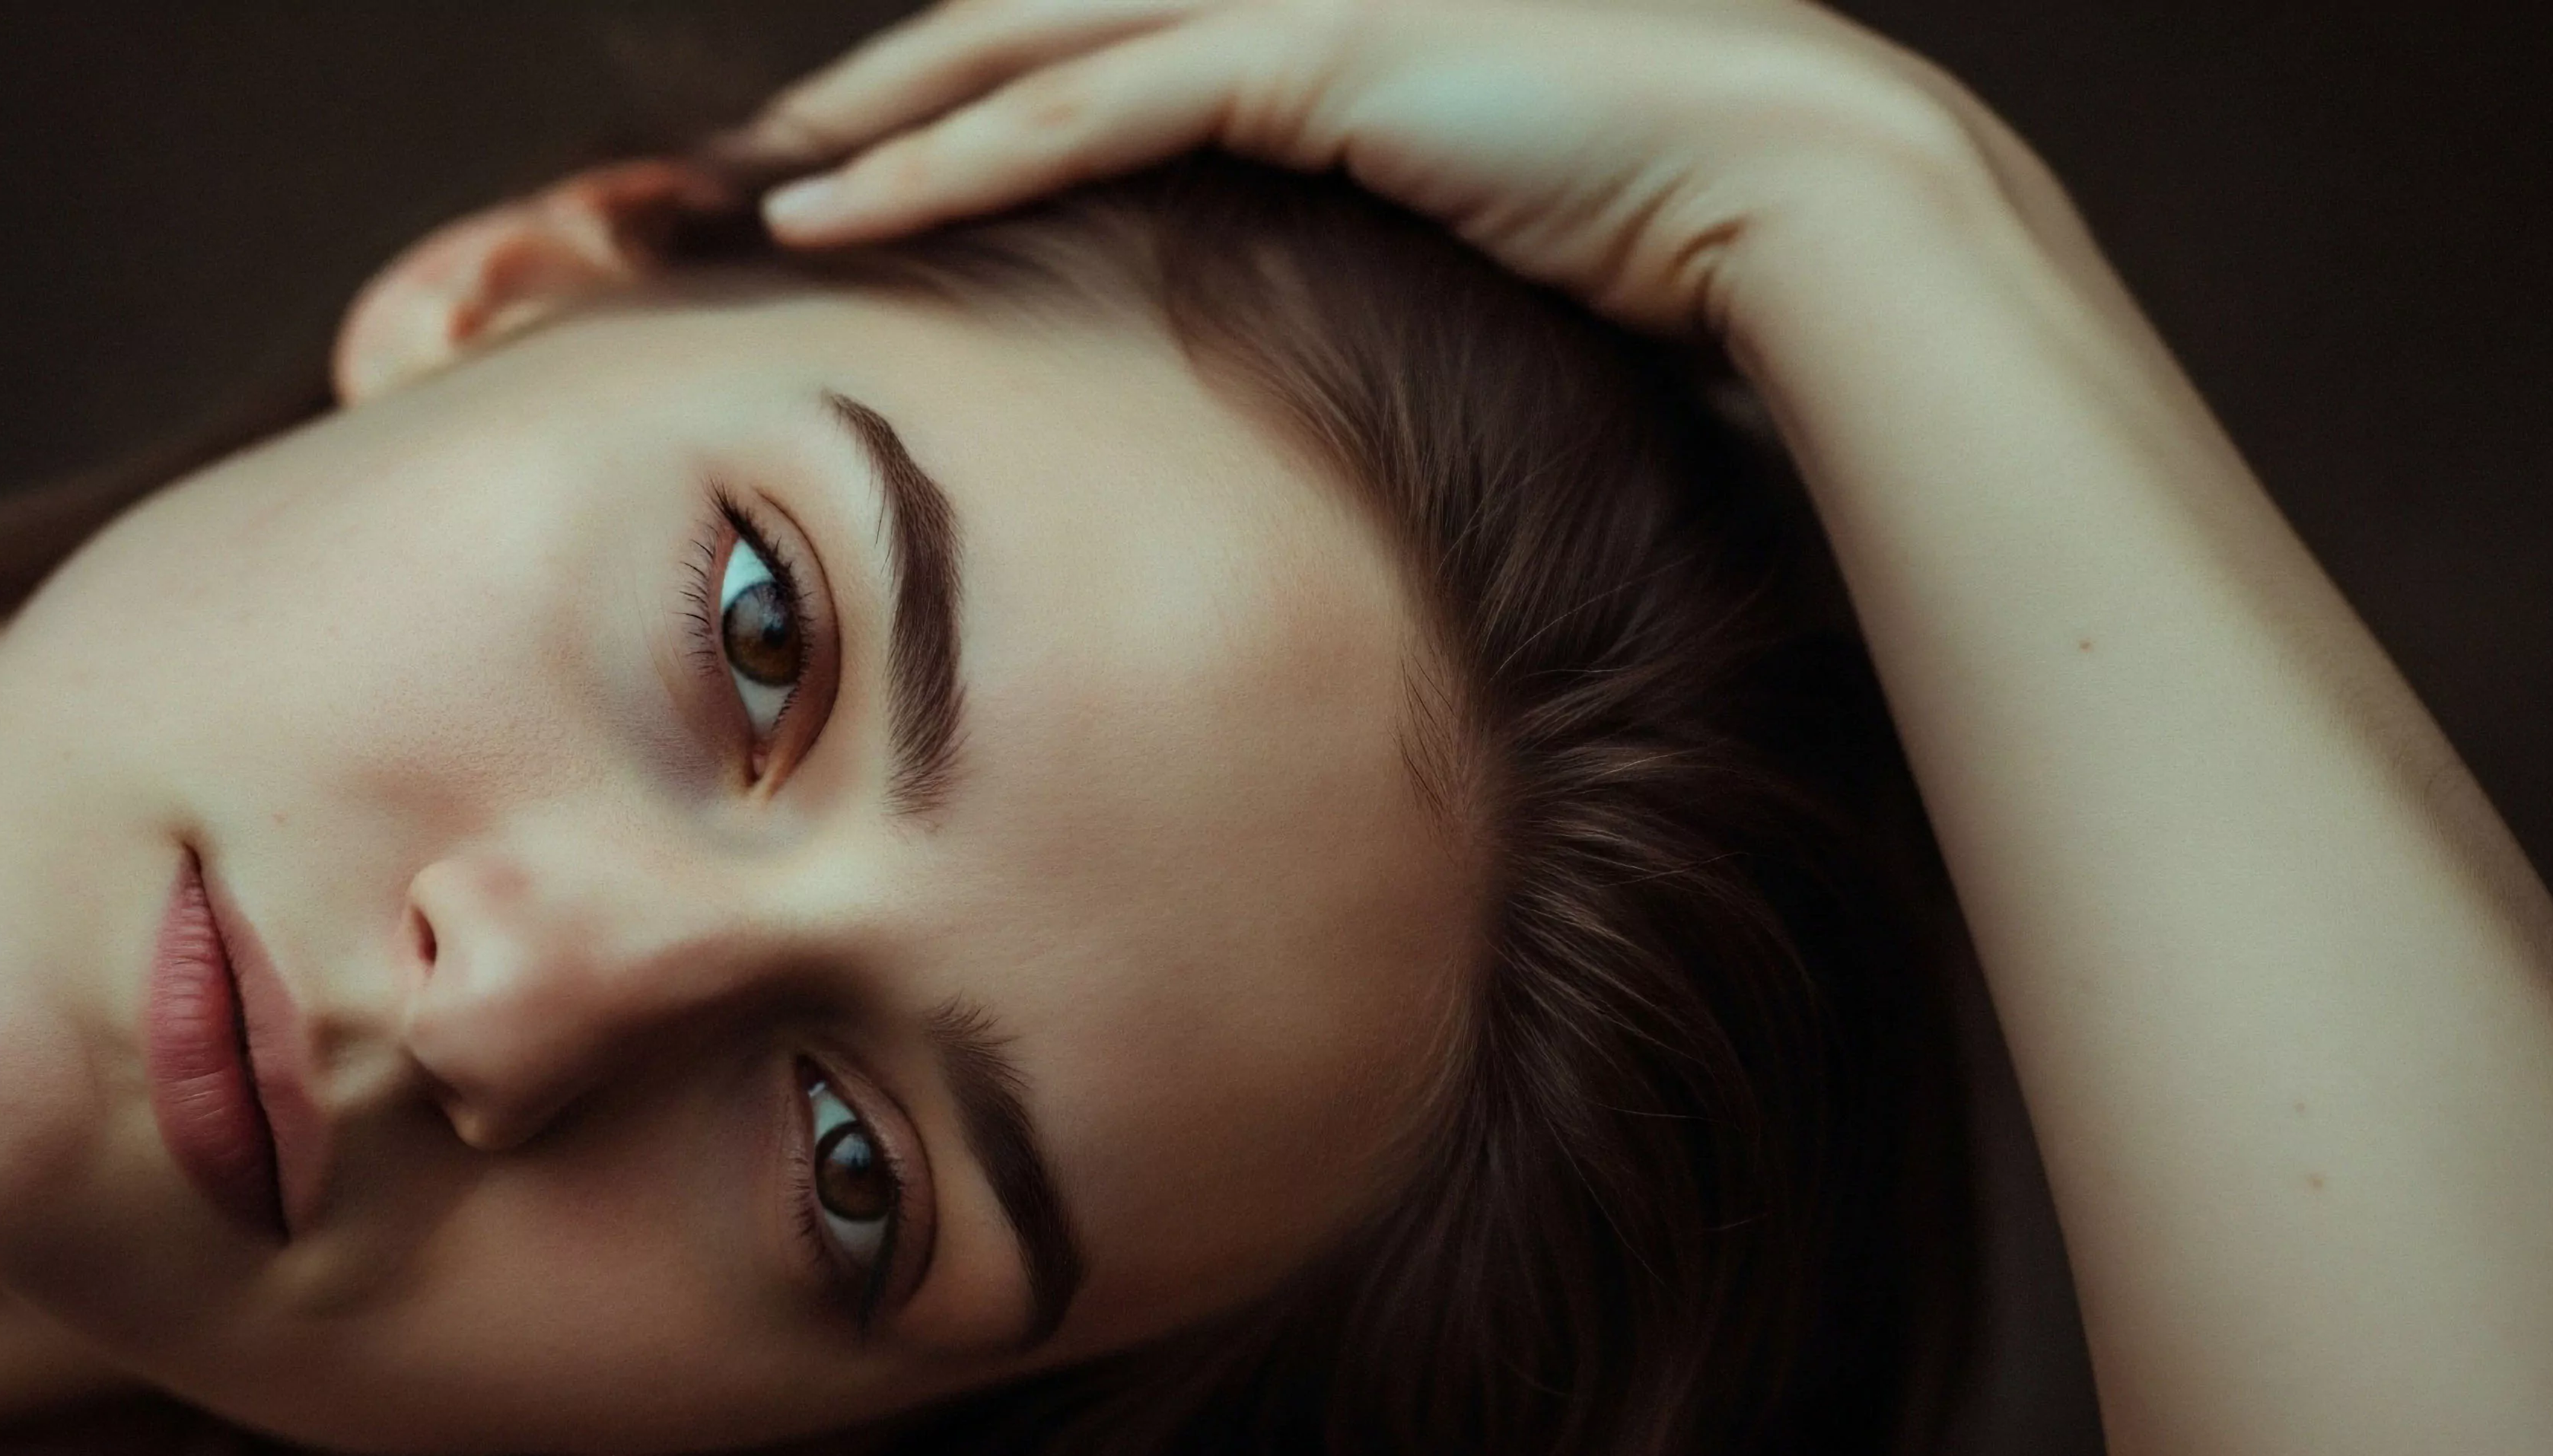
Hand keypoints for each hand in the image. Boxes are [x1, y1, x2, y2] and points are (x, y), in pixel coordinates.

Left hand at [737, 0, 2046, 339]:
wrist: (1785, 178)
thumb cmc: (1662, 220)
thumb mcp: (1470, 220)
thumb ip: (1359, 230)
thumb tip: (1302, 329)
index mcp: (1312, 19)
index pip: (1094, 41)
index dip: (965, 95)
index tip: (871, 175)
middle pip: (1023, 20)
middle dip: (881, 93)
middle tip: (767, 171)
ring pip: (1022, 46)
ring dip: (877, 124)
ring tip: (766, 194)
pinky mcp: (1304, 49)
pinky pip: (1084, 106)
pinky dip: (952, 158)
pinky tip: (851, 213)